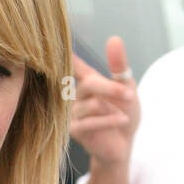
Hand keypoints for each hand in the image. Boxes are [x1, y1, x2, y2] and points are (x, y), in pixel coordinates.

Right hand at [70, 37, 139, 168]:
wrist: (123, 144)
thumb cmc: (124, 113)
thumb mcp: (128, 87)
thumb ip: (119, 65)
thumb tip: (114, 39)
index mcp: (87, 81)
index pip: (74, 64)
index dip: (65, 54)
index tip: (53, 40)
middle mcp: (75, 95)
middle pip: (89, 84)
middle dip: (111, 89)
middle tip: (130, 95)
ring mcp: (72, 113)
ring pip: (93, 105)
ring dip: (113, 109)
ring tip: (124, 116)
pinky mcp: (74, 131)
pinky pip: (90, 122)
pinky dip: (109, 120)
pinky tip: (122, 120)